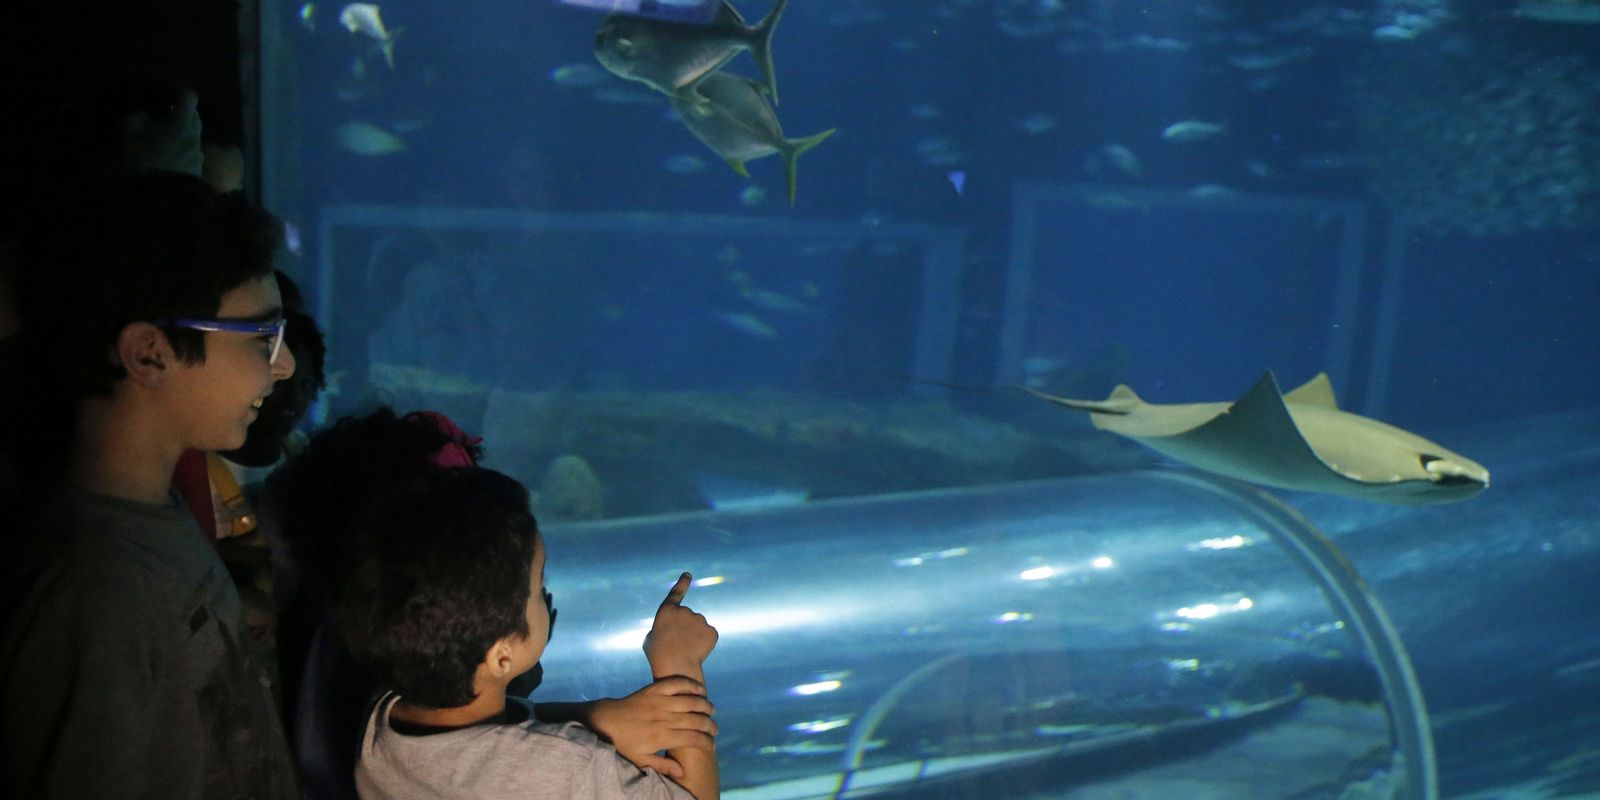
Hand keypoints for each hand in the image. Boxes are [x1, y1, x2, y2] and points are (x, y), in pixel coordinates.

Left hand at [586, 677, 716, 778]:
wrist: (606, 720)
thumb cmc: (623, 742)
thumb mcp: (640, 759)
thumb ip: (661, 766)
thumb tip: (682, 772)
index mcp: (661, 737)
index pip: (692, 739)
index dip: (706, 742)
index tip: (711, 746)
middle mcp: (663, 718)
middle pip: (696, 720)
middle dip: (710, 726)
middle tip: (715, 730)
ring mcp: (659, 701)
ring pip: (691, 701)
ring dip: (705, 705)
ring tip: (711, 711)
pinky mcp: (654, 689)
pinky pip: (677, 683)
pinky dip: (690, 685)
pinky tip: (700, 690)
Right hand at [644, 573, 717, 679]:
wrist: (676, 667)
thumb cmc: (659, 655)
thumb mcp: (651, 639)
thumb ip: (661, 629)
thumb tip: (669, 631)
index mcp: (667, 610)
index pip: (676, 593)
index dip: (682, 583)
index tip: (688, 574)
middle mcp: (685, 611)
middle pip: (687, 619)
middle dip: (684, 629)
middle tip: (677, 645)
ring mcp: (700, 620)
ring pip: (699, 628)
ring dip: (694, 637)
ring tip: (686, 650)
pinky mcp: (711, 631)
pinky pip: (708, 636)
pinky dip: (705, 644)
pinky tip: (697, 652)